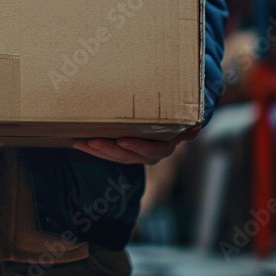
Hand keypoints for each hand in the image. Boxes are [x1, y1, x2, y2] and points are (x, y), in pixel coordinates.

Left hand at [73, 125, 200, 164]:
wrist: (172, 124)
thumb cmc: (176, 118)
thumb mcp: (184, 123)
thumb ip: (187, 127)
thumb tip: (197, 127)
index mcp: (165, 146)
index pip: (151, 149)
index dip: (136, 146)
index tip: (122, 140)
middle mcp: (151, 155)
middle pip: (127, 155)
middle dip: (108, 149)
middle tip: (91, 140)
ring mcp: (137, 155)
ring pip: (115, 157)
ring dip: (97, 151)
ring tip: (80, 142)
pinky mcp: (125, 153)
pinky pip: (108, 154)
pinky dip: (94, 149)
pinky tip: (79, 143)